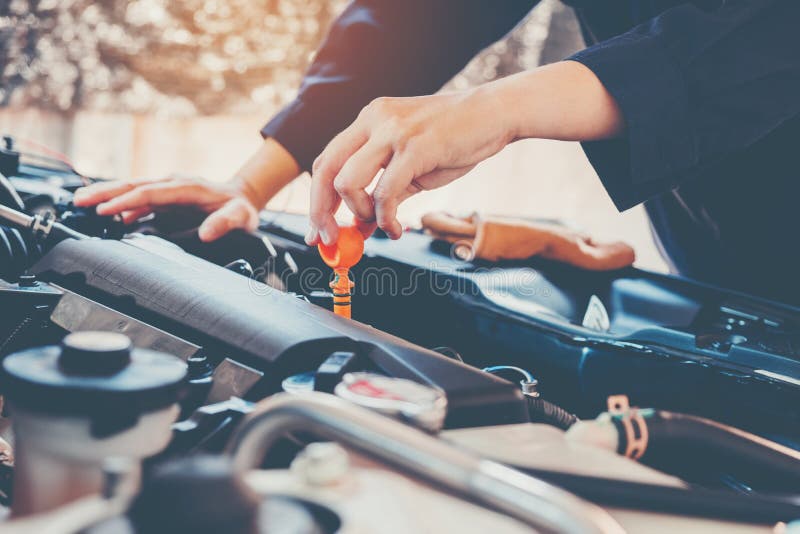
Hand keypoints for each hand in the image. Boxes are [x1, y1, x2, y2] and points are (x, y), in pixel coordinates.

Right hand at [73, 175, 259, 241]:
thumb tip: (207, 234)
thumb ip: (226, 223)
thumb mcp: (241, 217)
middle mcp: (174, 184)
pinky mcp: (166, 197)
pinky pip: (140, 200)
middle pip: (134, 186)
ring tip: (82, 203)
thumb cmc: (241, 208)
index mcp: (187, 187)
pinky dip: (122, 206)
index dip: (127, 201)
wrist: (243, 198)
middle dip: (106, 193)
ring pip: (133, 190)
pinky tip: (108, 216)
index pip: (151, 193)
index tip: (107, 210)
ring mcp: (168, 189)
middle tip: (79, 201)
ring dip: (108, 195)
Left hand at [307, 88, 512, 244]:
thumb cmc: (457, 139)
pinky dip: (386, 219)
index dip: (317, 198)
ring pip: (347, 182)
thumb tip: (363, 225)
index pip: (326, 160)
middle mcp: (373, 120)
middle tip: (329, 240)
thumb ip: (386, 190)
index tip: (318, 229)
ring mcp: (392, 132)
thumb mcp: (413, 163)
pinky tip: (397, 228)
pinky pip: (384, 193)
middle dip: (321, 212)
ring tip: (379, 225)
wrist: (496, 113)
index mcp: (369, 120)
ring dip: (358, 214)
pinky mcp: (414, 148)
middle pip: (325, 170)